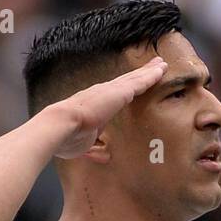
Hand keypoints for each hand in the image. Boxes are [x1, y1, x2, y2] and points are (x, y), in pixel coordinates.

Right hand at [50, 56, 166, 158]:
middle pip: (127, 80)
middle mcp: (103, 92)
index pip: (115, 93)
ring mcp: (111, 91)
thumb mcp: (85, 145)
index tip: (136, 81)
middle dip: (141, 72)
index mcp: (95, 104)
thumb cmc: (67, 136)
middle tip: (155, 64)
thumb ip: (95, 148)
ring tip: (161, 63)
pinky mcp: (118, 92)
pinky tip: (160, 70)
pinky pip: (139, 82)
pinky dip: (150, 75)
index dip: (127, 86)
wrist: (59, 126)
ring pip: (135, 78)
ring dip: (149, 70)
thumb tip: (103, 157)